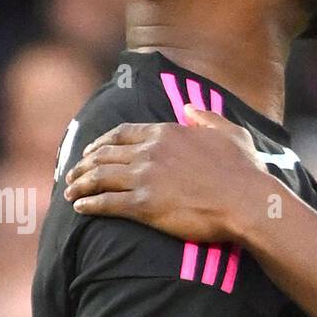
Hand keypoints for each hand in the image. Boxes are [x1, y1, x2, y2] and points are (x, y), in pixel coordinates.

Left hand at [65, 107, 269, 241]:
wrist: (247, 202)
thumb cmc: (244, 171)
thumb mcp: (230, 133)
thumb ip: (206, 117)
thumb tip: (189, 108)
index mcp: (166, 133)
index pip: (122, 133)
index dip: (102, 141)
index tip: (91, 149)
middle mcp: (150, 152)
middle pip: (105, 154)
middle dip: (84, 164)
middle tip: (72, 173)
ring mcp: (144, 178)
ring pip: (100, 177)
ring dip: (81, 184)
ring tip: (70, 192)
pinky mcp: (144, 205)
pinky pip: (107, 202)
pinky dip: (90, 204)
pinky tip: (80, 208)